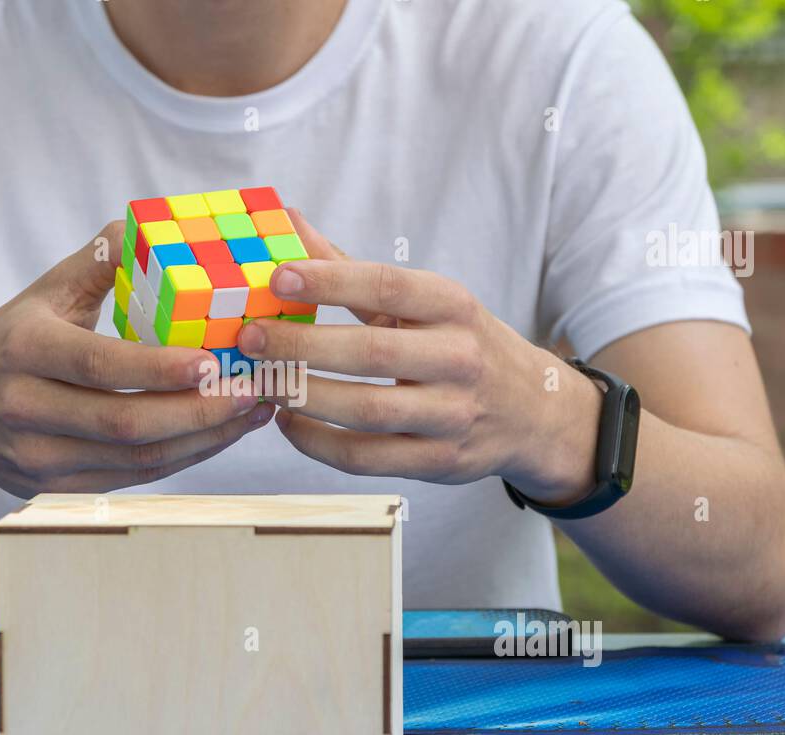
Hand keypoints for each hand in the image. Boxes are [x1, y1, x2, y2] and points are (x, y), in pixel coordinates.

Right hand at [0, 222, 272, 496]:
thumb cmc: (9, 341)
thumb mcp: (43, 292)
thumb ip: (102, 259)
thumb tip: (162, 224)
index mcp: (23, 348)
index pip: (97, 364)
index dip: (158, 369)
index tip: (214, 361)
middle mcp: (24, 407)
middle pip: (124, 423)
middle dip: (200, 411)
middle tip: (254, 390)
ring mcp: (37, 456)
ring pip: (135, 459)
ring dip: (204, 439)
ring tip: (253, 412)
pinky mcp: (55, 488)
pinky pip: (132, 478)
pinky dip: (183, 459)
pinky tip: (219, 435)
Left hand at [238, 212, 599, 502]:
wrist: (533, 411)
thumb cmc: (458, 345)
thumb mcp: (422, 302)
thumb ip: (352, 270)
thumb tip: (289, 222)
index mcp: (453, 306)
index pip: (388, 286)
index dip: (331, 280)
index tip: (277, 277)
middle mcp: (459, 358)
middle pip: (372, 352)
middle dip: (302, 345)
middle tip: (251, 339)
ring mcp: (452, 414)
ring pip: (367, 410)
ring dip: (305, 398)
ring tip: (261, 382)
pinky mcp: (440, 461)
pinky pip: (367, 458)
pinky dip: (319, 443)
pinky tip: (288, 422)